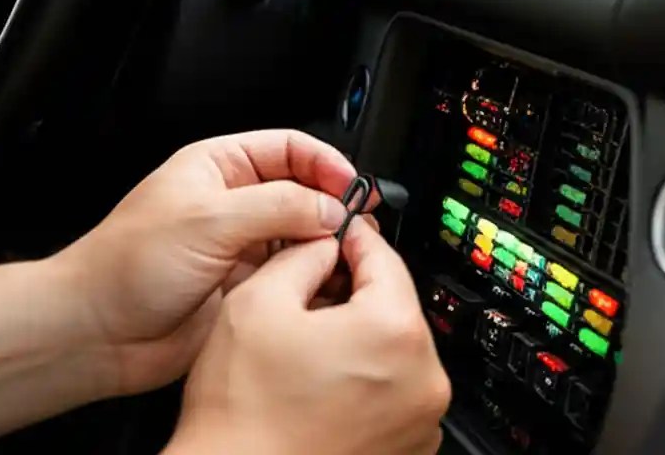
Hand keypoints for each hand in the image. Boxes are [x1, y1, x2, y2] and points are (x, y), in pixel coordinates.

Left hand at [52, 129, 360, 395]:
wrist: (98, 335)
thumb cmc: (126, 269)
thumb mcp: (209, 219)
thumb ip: (279, 206)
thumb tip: (331, 207)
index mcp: (219, 167)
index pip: (291, 148)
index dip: (326, 164)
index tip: (351, 187)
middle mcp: (235, 203)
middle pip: (305, 190)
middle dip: (333, 205)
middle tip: (358, 223)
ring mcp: (243, 245)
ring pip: (305, 235)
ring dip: (326, 243)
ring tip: (342, 254)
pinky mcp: (249, 285)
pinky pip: (295, 274)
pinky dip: (315, 276)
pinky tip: (322, 281)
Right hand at [165, 218, 450, 454]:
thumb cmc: (241, 416)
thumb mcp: (258, 302)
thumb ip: (302, 256)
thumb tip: (325, 246)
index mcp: (394, 333)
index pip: (385, 258)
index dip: (354, 237)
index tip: (340, 231)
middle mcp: (423, 379)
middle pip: (394, 306)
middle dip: (355, 293)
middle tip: (310, 294)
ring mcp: (421, 420)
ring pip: (395, 349)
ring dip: (361, 337)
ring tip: (309, 348)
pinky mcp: (409, 446)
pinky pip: (394, 392)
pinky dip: (367, 379)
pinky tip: (322, 383)